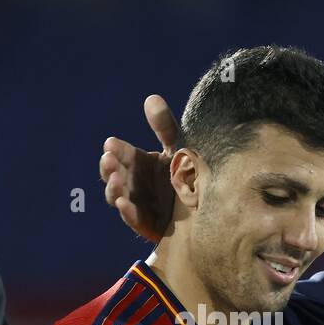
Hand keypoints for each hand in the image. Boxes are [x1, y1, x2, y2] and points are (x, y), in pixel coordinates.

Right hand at [100, 94, 178, 240]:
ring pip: (118, 197)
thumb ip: (166, 127)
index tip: (111, 144)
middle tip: (108, 159)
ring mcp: (140, 205)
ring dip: (113, 189)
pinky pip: (134, 219)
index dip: (116, 150)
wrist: (215, 208)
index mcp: (141, 164)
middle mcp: (136, 184)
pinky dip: (128, 212)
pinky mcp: (149, 226)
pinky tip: (123, 204)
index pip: (124, 154)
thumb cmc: (192, 176)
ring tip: (115, 181)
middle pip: (115, 175)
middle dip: (109, 168)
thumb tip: (151, 98)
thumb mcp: (180, 149)